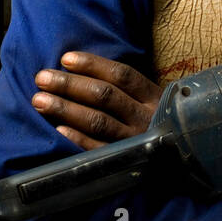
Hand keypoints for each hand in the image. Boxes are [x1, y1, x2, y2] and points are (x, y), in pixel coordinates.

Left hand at [32, 51, 161, 149]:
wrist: (181, 159)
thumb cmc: (158, 123)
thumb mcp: (153, 102)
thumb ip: (128, 89)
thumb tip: (82, 70)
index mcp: (153, 96)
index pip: (121, 75)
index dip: (92, 65)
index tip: (65, 58)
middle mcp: (145, 116)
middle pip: (105, 95)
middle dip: (70, 85)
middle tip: (42, 78)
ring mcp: (136, 140)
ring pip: (98, 121)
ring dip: (66, 109)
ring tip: (39, 101)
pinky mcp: (127, 162)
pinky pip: (99, 149)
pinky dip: (78, 138)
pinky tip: (57, 130)